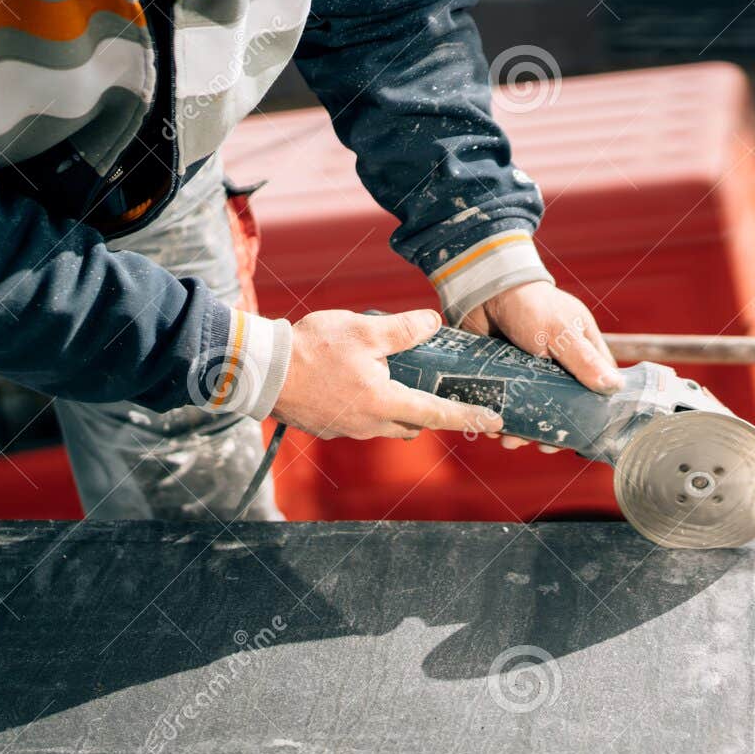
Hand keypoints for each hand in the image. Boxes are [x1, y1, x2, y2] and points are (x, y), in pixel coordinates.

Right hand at [272, 308, 502, 440]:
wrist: (260, 370)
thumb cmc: (311, 349)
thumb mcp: (363, 331)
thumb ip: (403, 330)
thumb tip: (433, 323)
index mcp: (384, 403)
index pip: (438, 414)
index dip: (468, 416)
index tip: (494, 421)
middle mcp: (370, 425)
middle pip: (413, 423)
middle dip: (428, 411)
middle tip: (439, 393)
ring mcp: (348, 430)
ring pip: (386, 424)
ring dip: (396, 408)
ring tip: (393, 380)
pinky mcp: (329, 428)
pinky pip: (360, 421)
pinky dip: (368, 407)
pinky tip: (357, 384)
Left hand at [463, 281, 618, 451]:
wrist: (482, 290)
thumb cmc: (528, 304)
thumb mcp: (560, 332)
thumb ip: (583, 359)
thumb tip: (614, 387)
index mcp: (582, 349)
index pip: (597, 386)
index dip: (591, 413)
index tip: (577, 436)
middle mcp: (559, 362)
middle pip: (562, 404)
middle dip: (549, 428)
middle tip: (540, 445)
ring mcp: (530, 368)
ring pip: (531, 407)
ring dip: (522, 427)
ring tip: (509, 440)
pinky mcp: (504, 372)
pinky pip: (506, 400)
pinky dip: (500, 415)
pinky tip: (492, 426)